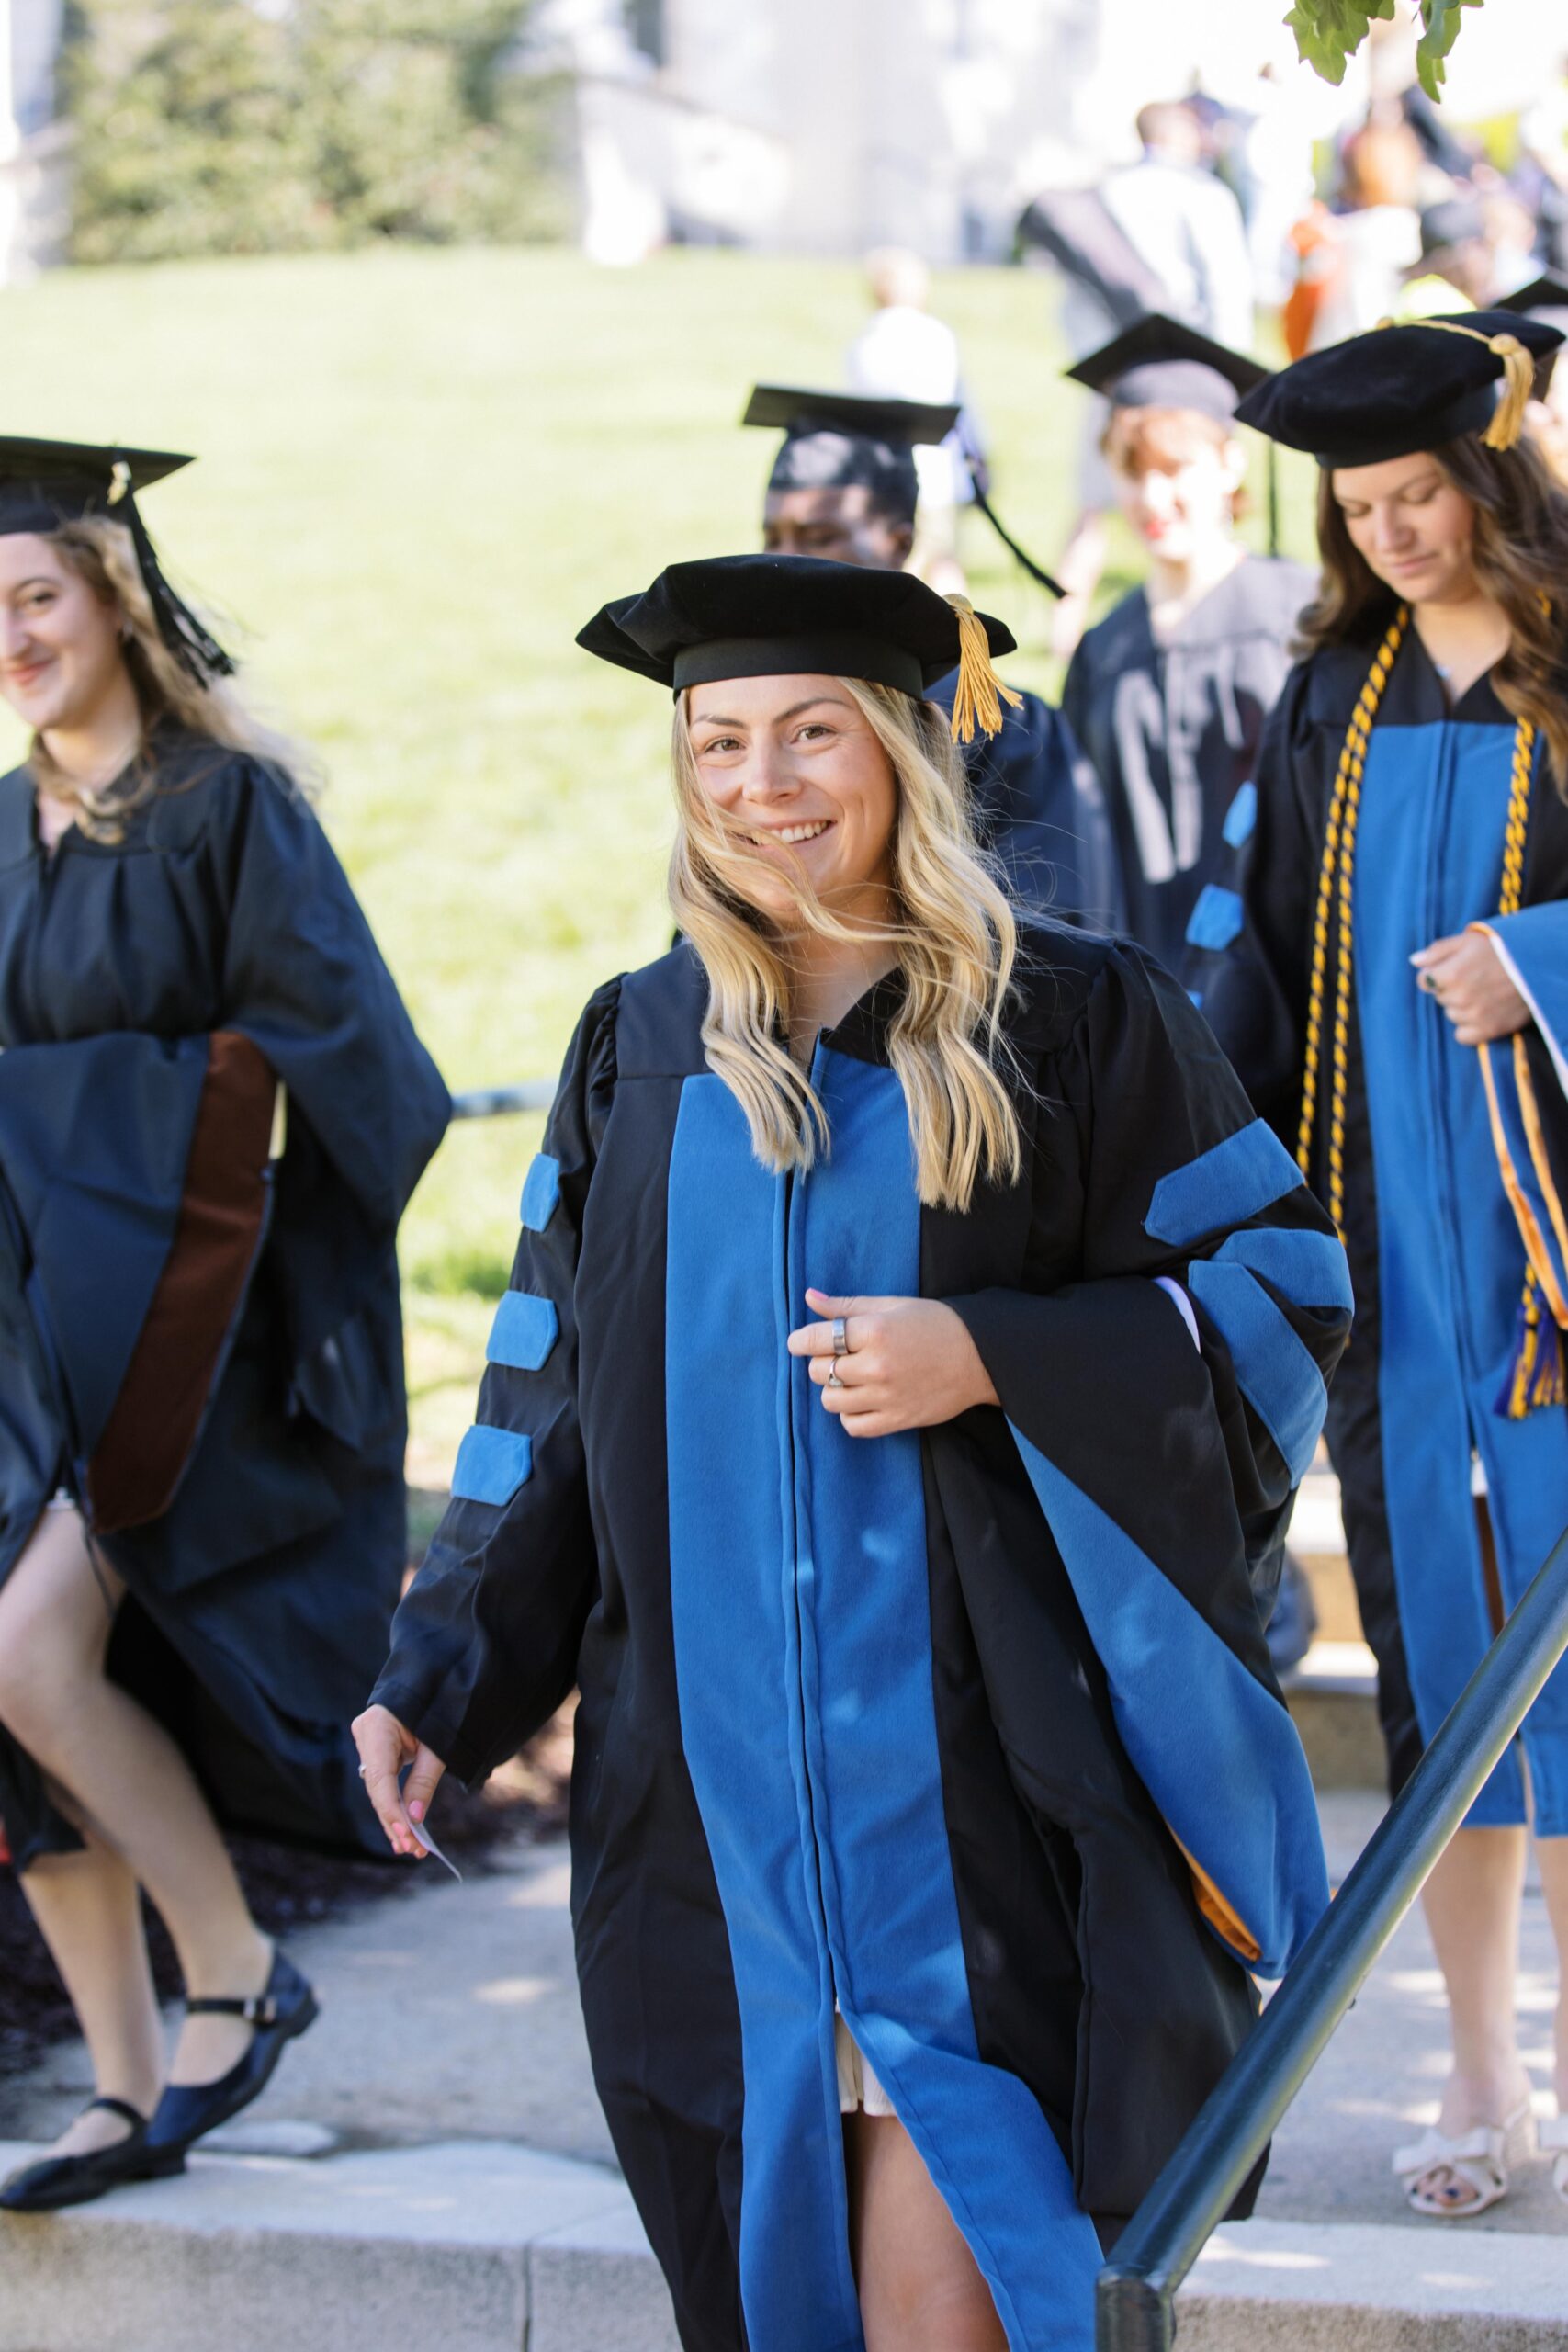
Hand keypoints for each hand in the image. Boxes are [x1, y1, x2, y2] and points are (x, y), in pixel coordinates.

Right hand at [351, 1703, 445, 1860]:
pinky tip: (403, 1827)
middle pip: (376, 1788)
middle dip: (395, 1820)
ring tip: (410, 1847)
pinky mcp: (375, 1747)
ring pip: (378, 1788)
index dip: (391, 1809)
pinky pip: (382, 1780)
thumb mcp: (437, 1744)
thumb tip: (413, 1818)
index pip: (379, 1778)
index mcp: (377, 1727)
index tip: (406, 1833)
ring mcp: (367, 1740)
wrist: (437, 1677)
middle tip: (412, 1849)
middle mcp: (365, 1733)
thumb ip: (423, 1780)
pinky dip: (394, 1801)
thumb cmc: (441, 1705)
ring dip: (394, 1816)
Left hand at [786, 1287, 998, 1437]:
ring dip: (833, 1388)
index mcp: (874, 1330)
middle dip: (822, 1362)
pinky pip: (852, 1426)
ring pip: (831, 1400)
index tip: (798, 1342)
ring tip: (851, 1378)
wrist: (980, 1357)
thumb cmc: (935, 1324)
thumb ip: (847, 1305)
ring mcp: (886, 1396)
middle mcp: (877, 1365)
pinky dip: (849, 1414)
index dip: (801, 1340)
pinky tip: (862, 1399)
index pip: (816, 1339)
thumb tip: (809, 1297)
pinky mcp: (896, 1419)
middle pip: (818, 1370)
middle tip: (839, 1356)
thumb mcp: (891, 1305)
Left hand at [1411, 932, 1530, 1046]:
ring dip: (1461, 1006)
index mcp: (1452, 973)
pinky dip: (1469, 1027)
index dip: (1436, 973)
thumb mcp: (1469, 940)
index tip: (1452, 968)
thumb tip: (1414, 961)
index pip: (1424, 981)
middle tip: (1474, 978)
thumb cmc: (1503, 949)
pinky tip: (1482, 1012)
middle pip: (1439, 998)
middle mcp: (1460, 997)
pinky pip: (1462, 1036)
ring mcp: (1474, 1016)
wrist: (1538, 965)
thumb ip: (1438, 950)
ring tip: (1483, 992)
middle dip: (1450, 988)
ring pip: (1451, 1015)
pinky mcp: (1488, 1030)